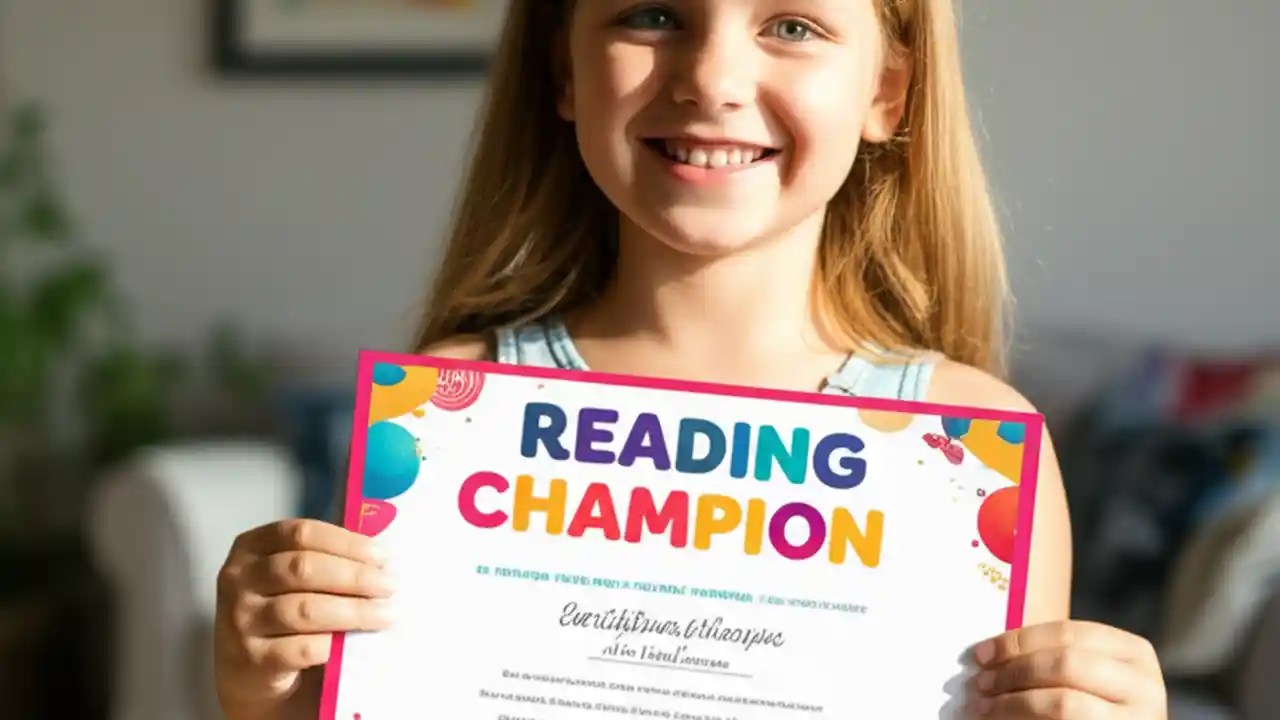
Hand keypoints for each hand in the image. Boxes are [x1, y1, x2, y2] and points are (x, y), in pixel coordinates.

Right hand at [214, 519, 395, 719]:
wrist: (249, 675)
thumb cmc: (278, 615)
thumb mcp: (288, 579)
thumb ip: (324, 561)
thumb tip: (380, 559)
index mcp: (251, 548)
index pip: (301, 533)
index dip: (345, 542)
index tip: (380, 555)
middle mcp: (238, 580)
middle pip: (304, 568)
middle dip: (355, 576)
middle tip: (389, 585)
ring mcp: (241, 620)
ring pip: (305, 609)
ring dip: (353, 610)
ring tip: (384, 614)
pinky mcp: (252, 659)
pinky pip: (302, 647)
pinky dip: (333, 644)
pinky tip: (354, 643)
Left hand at [968, 620, 1167, 718]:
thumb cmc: (1094, 707)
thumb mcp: (1083, 675)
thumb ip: (1050, 658)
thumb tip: (987, 654)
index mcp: (1134, 653)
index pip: (1068, 633)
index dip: (1019, 641)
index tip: (980, 653)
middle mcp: (1144, 686)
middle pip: (1066, 664)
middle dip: (1013, 672)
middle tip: (979, 683)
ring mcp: (1138, 719)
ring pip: (1063, 703)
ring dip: (1012, 703)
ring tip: (982, 707)